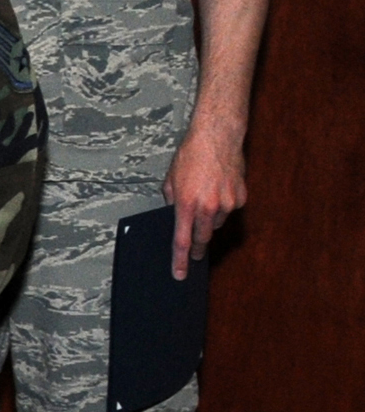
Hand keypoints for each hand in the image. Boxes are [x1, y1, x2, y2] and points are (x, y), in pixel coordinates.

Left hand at [165, 116, 246, 278]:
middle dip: (197, 246)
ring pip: (216, 222)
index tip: (180, 274)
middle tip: (194, 252)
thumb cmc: (190, 157)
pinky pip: (229, 209)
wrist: (217, 138)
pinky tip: (218, 189)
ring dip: (209, 218)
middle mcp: (208, 207)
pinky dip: (223, 205)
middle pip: (202, 238)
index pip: (182, 241)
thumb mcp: (171, 181)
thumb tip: (175, 219)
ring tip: (205, 196)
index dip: (180, 260)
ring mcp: (227, 203)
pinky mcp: (241, 197)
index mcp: (187, 204)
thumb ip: (172, 203)